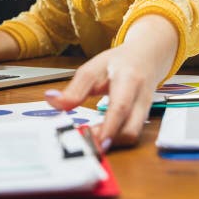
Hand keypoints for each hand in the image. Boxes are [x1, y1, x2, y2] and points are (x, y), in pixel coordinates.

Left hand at [44, 43, 158, 151]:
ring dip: (111, 141)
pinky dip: (114, 138)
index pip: (120, 107)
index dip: (108, 127)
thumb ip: (74, 88)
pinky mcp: (144, 118)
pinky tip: (101, 134)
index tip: (92, 139)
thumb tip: (52, 101)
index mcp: (128, 80)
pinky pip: (131, 133)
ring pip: (132, 135)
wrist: (146, 57)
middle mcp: (141, 97)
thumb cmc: (118, 62)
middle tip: (86, 141)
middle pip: (131, 128)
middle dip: (108, 140)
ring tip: (91, 136)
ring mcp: (145, 110)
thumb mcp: (93, 69)